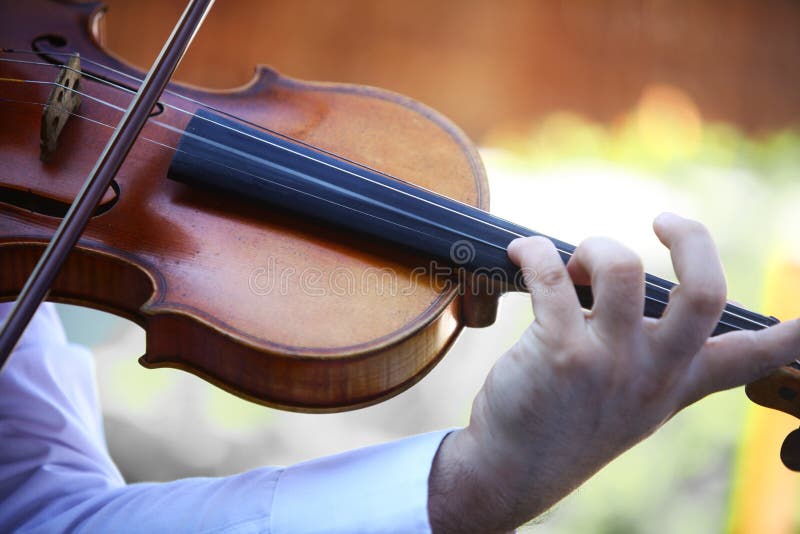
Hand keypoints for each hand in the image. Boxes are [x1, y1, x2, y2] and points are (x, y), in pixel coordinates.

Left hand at [428, 213, 799, 532]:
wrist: (515, 468)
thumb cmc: (569, 422)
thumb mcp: (632, 399)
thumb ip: (652, 352)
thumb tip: (635, 280)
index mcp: (678, 381)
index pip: (753, 357)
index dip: (791, 333)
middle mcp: (654, 372)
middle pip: (704, 292)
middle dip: (692, 238)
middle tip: (663, 221)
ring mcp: (610, 362)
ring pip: (620, 267)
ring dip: (595, 246)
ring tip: (574, 265)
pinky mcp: (561, 352)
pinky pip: (550, 276)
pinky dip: (533, 252)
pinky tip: (522, 253)